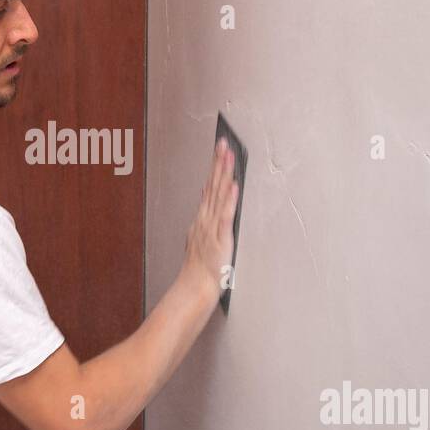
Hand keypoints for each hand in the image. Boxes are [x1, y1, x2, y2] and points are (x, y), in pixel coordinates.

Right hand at [182, 137, 238, 301]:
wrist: (196, 287)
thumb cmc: (200, 268)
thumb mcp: (200, 239)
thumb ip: (205, 219)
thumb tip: (206, 199)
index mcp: (202, 219)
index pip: (210, 187)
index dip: (215, 168)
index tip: (219, 150)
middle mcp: (206, 219)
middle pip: (213, 185)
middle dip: (218, 162)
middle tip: (223, 142)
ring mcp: (212, 227)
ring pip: (219, 195)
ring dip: (224, 174)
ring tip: (229, 155)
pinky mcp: (221, 237)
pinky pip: (226, 215)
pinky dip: (230, 200)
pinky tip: (234, 185)